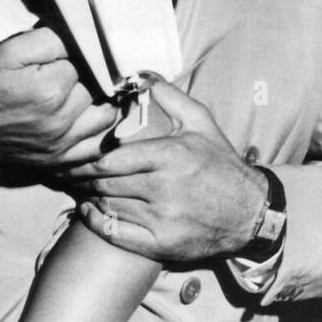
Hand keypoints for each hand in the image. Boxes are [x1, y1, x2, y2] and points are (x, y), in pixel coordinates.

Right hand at [0, 27, 116, 167]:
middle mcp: (59, 122)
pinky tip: (90, 116)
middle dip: (92, 74)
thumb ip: (54, 38)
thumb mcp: (12, 48)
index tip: (74, 50)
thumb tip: (88, 34)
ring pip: (105, 116)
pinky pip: (95, 148)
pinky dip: (100, 132)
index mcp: (50, 90)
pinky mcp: (56, 161)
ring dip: (101, 100)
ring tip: (87, 88)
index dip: (83, 51)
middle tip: (76, 68)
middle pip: (99, 88)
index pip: (90, 61)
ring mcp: (59, 146)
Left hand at [61, 80, 267, 261]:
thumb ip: (170, 97)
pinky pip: (117, 234)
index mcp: (171, 155)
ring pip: (109, 207)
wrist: (252, 212)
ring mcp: (163, 220)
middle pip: (106, 184)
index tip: (75, 156)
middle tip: (69, 172)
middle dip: (84, 178)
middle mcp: (165, 189)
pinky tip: (91, 212)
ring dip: (90, 197)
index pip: (113, 159)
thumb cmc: (222, 164)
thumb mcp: (201, 122)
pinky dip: (98, 222)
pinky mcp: (162, 245)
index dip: (88, 159)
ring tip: (80, 188)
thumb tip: (142, 76)